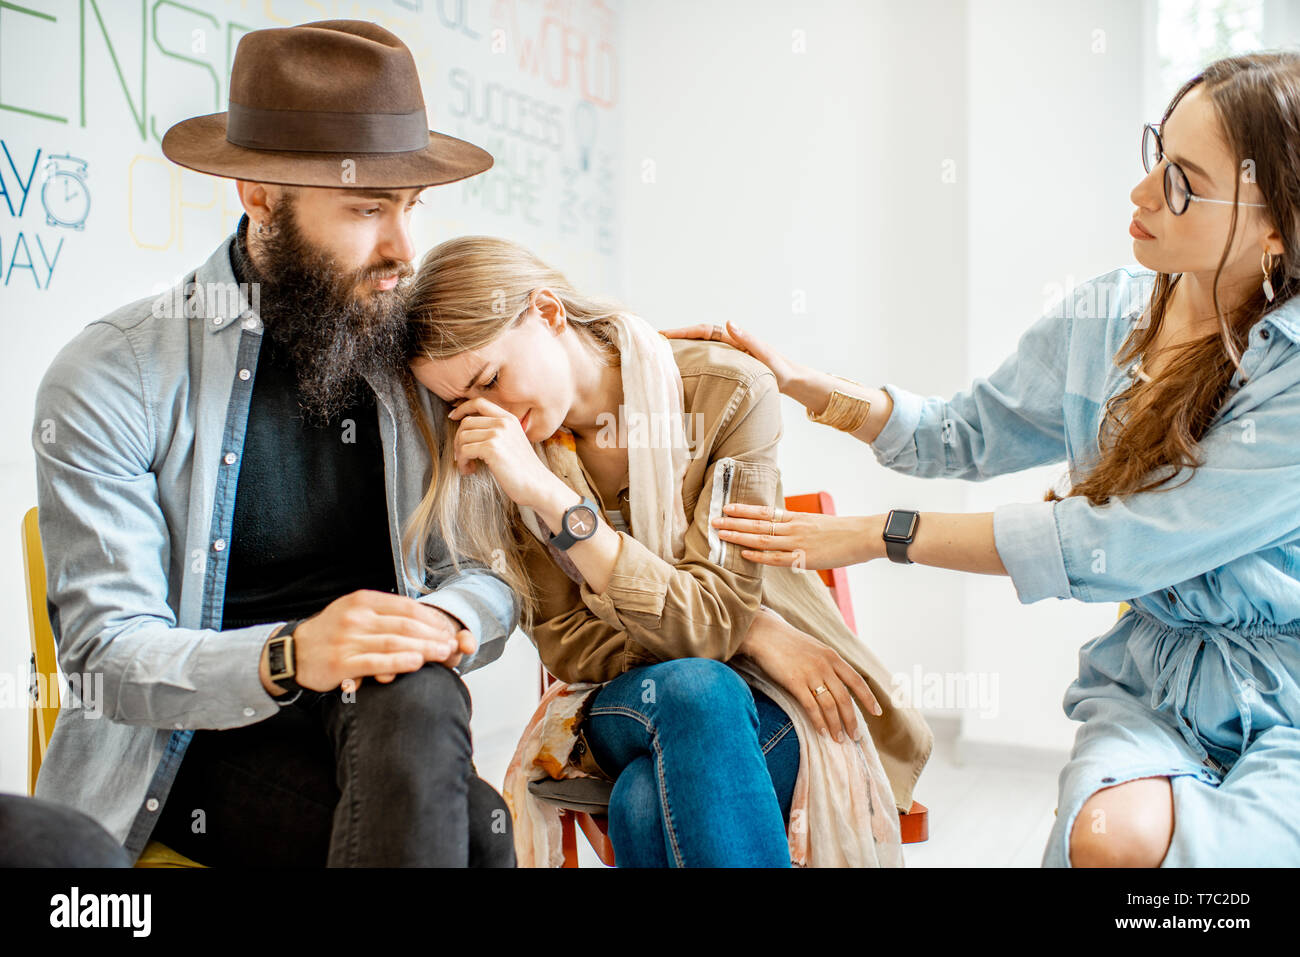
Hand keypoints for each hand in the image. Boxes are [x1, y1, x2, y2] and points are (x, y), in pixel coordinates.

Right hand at [265, 590, 473, 694]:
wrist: (294, 651)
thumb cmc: (332, 633)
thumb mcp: (356, 612)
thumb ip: (385, 614)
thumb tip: (423, 619)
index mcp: (364, 600)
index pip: (407, 607)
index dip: (432, 619)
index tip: (449, 630)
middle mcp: (357, 616)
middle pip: (405, 625)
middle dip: (433, 635)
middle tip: (453, 645)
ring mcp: (348, 639)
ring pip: (394, 642)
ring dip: (423, 648)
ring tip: (444, 653)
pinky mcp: (342, 662)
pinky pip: (376, 661)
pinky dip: (398, 661)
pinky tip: (416, 663)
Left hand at [447, 396, 558, 508]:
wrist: (537, 485)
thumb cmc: (524, 469)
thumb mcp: (513, 442)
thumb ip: (497, 432)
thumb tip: (468, 430)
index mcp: (509, 419)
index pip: (479, 403)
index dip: (462, 408)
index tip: (453, 417)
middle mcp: (503, 423)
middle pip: (466, 422)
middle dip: (458, 440)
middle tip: (462, 456)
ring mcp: (497, 434)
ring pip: (462, 437)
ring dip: (460, 454)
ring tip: (468, 466)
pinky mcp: (491, 448)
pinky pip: (464, 451)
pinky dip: (463, 462)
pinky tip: (470, 470)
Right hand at [659, 320, 803, 393]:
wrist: (790, 380)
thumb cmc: (779, 368)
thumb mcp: (764, 354)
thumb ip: (748, 339)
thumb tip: (730, 322)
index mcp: (733, 338)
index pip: (703, 330)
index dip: (683, 331)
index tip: (664, 334)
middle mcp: (727, 344)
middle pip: (696, 337)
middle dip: (675, 338)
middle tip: (653, 343)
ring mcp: (726, 355)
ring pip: (698, 349)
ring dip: (681, 349)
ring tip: (660, 355)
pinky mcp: (727, 366)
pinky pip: (704, 361)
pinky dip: (691, 361)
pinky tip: (680, 371)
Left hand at [711, 503, 875, 569]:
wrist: (862, 535)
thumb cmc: (841, 531)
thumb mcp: (815, 523)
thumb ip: (797, 526)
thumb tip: (780, 529)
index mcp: (796, 518)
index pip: (764, 512)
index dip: (743, 510)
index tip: (726, 507)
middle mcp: (793, 527)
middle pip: (757, 524)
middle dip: (733, 522)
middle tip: (713, 520)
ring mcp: (797, 542)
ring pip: (762, 539)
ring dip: (739, 536)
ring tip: (721, 534)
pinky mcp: (804, 558)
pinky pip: (776, 558)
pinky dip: (759, 556)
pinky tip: (744, 554)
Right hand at [737, 606, 881, 742]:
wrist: (763, 634)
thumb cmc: (787, 643)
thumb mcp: (814, 648)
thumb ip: (827, 663)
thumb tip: (837, 684)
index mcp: (832, 657)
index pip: (856, 681)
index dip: (868, 698)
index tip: (877, 712)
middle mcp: (825, 665)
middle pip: (845, 698)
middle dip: (852, 720)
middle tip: (855, 736)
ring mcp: (810, 673)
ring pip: (830, 705)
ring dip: (836, 725)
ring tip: (839, 740)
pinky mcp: (794, 682)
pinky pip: (811, 707)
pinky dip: (819, 722)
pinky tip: (822, 732)